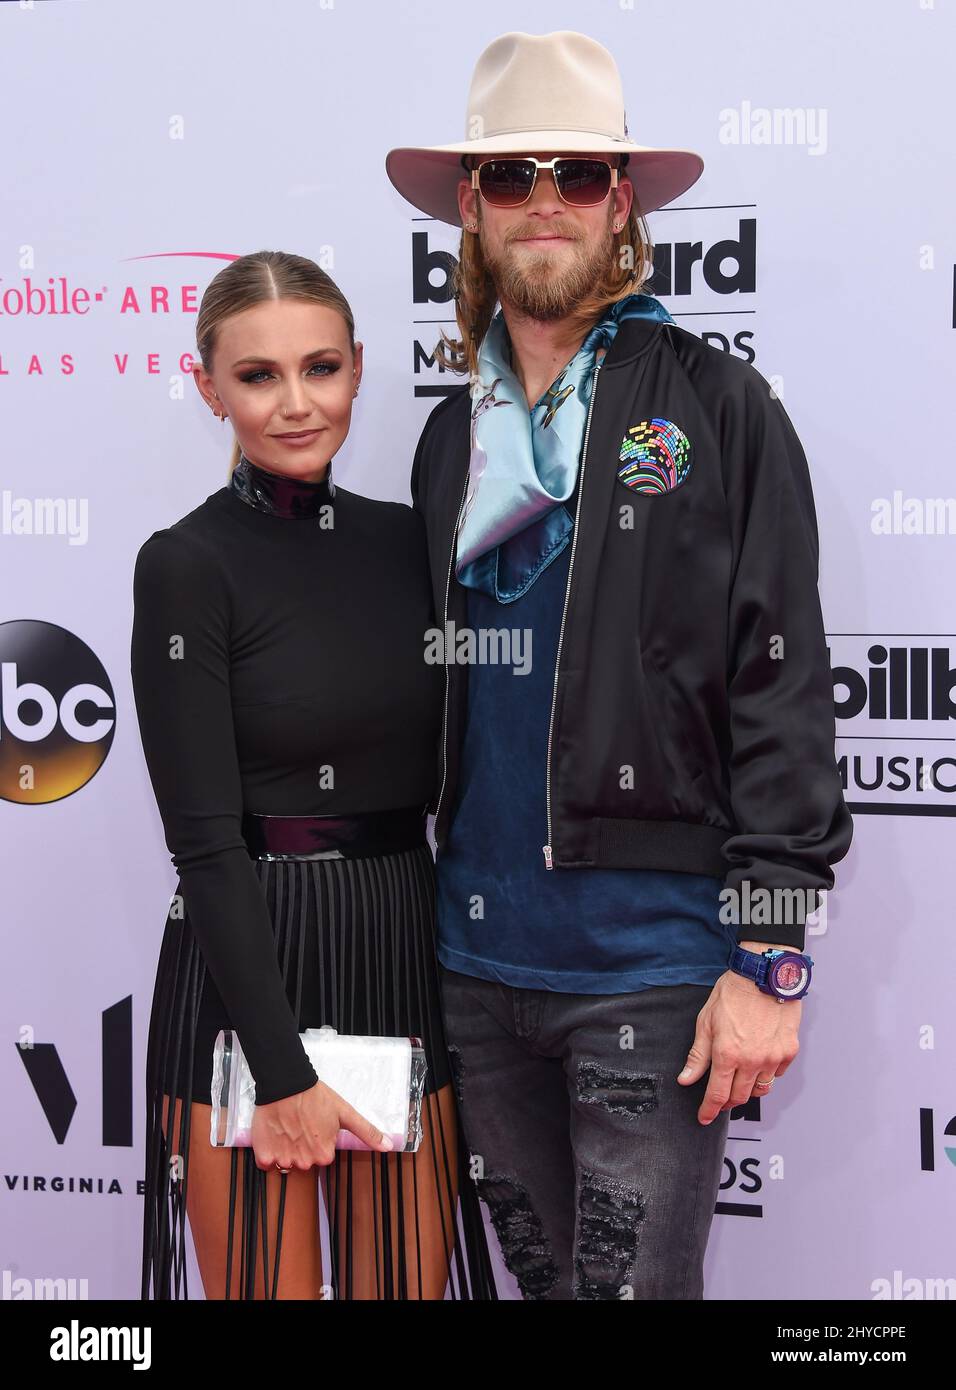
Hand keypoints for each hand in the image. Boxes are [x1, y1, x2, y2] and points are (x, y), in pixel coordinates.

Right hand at [250, 1079, 393, 1170]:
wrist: (286, 1083)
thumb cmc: (315, 1096)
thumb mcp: (345, 1112)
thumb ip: (367, 1132)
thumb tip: (389, 1146)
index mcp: (324, 1155)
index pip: (323, 1156)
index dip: (319, 1140)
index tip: (315, 1126)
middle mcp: (304, 1162)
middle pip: (305, 1161)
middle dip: (303, 1146)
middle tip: (301, 1125)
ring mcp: (283, 1159)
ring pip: (286, 1162)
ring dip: (286, 1149)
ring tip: (288, 1126)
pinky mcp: (264, 1155)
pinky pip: (267, 1163)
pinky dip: (268, 1153)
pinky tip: (274, 1134)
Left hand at [676, 968, 800, 1124]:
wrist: (765, 973)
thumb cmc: (734, 992)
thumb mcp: (706, 1021)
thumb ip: (698, 1054)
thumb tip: (686, 1078)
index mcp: (727, 1054)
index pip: (717, 1095)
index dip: (709, 1110)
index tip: (705, 1117)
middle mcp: (752, 1061)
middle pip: (739, 1097)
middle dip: (727, 1102)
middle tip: (720, 1097)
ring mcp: (773, 1057)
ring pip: (760, 1089)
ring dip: (748, 1090)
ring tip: (740, 1079)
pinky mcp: (789, 1051)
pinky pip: (777, 1074)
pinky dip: (767, 1073)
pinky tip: (759, 1061)